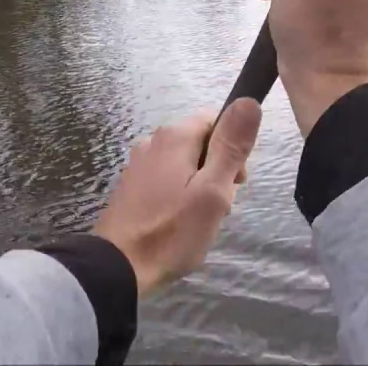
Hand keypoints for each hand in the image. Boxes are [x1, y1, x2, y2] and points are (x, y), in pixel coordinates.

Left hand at [92, 100, 261, 296]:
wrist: (119, 267)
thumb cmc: (172, 232)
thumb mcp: (213, 191)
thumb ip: (231, 147)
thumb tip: (248, 101)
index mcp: (174, 137)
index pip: (216, 121)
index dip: (233, 149)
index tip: (236, 183)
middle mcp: (152, 141)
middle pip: (201, 144)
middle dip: (217, 172)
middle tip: (218, 208)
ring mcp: (138, 164)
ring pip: (185, 165)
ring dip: (200, 188)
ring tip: (199, 222)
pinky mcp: (131, 186)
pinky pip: (167, 180)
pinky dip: (180, 197)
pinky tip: (180, 224)